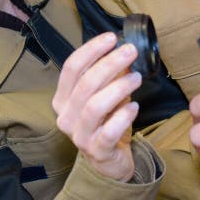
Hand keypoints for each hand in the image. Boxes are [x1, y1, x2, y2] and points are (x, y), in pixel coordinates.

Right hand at [52, 33, 142, 180]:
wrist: (108, 162)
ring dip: (118, 88)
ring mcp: (79, 136)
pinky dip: (123, 116)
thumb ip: (107, 75)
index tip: (112, 37)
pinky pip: (109, 131)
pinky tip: (135, 107)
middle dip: (110, 63)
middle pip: (85, 84)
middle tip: (131, 51)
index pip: (71, 68)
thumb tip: (122, 49)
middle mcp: (66, 116)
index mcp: (62, 99)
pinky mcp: (97, 151)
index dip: (91, 50)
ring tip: (137, 78)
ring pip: (95, 106)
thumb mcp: (102, 95)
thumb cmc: (105, 122)